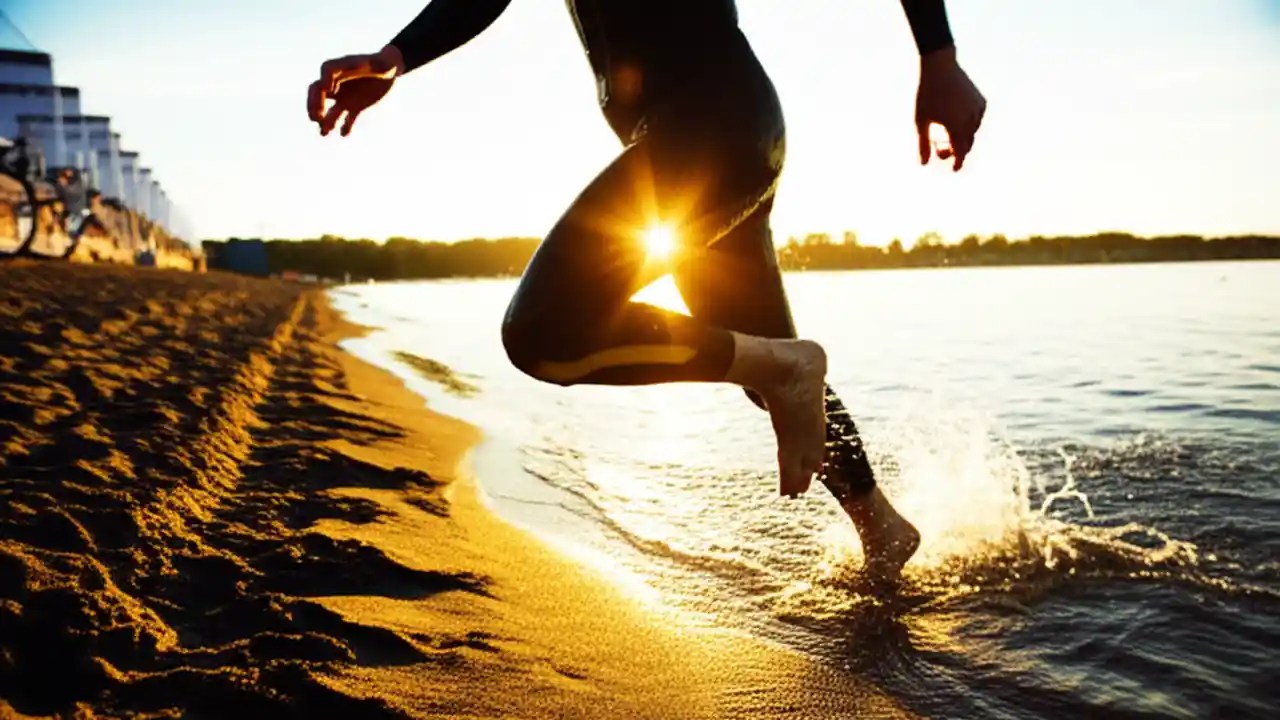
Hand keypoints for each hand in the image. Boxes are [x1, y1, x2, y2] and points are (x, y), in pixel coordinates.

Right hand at [306, 46, 403, 136]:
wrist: (390, 68)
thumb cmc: (378, 62)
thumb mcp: (368, 62)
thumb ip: (351, 67)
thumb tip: (330, 86)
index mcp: (336, 73)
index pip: (319, 83)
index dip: (320, 87)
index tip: (330, 89)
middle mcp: (337, 86)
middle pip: (317, 97)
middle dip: (314, 107)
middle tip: (317, 118)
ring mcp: (345, 97)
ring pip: (331, 112)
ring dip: (326, 122)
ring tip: (324, 132)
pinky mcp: (356, 107)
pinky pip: (348, 120)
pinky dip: (345, 128)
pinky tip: (344, 134)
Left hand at [915, 47, 985, 170]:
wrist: (940, 67)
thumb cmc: (927, 95)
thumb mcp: (921, 121)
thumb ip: (924, 144)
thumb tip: (924, 164)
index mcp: (956, 127)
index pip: (960, 152)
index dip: (957, 162)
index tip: (954, 170)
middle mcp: (971, 120)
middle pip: (967, 144)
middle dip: (956, 150)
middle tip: (941, 150)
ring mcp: (978, 110)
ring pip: (973, 132)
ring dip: (961, 137)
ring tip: (945, 133)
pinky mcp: (981, 102)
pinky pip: (977, 120)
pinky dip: (969, 124)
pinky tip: (959, 121)